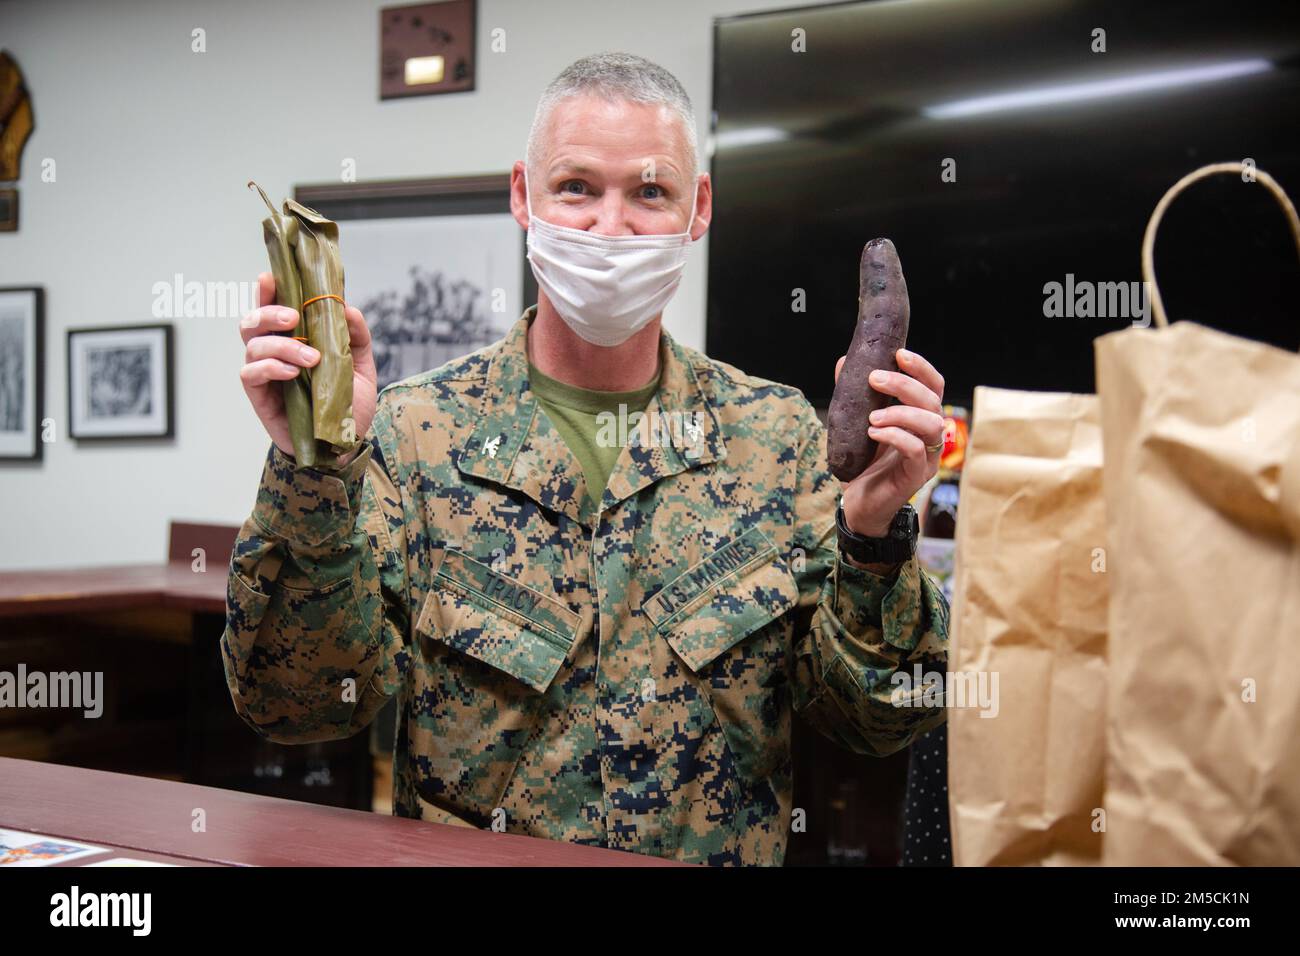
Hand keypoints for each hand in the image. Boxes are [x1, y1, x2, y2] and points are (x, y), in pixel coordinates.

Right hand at [239, 272, 377, 463]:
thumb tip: (348, 308)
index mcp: (293, 341)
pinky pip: (251, 374)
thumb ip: (356, 337)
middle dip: (268, 313)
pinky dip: (270, 368)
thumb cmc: (346, 405)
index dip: (266, 291)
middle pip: (252, 322)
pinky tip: (292, 373)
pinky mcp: (260, 398)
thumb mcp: (361, 368)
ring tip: (311, 359)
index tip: (269, 277)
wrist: (345, 445)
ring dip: (282, 346)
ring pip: (253, 346)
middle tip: (294, 319)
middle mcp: (273, 354)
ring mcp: (264, 375)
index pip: (272, 310)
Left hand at [833, 348, 945, 536]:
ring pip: (931, 424)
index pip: (933, 386)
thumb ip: (854, 395)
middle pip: (933, 401)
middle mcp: (930, 436)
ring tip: (872, 416)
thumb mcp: (856, 424)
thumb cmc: (862, 463)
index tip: (898, 354)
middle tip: (874, 379)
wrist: (858, 504)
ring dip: (900, 413)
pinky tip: (873, 433)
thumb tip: (844, 362)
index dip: (921, 368)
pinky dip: (895, 436)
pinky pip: (916, 450)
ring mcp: (927, 457)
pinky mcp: (917, 476)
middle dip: (904, 384)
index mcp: (919, 418)